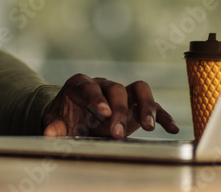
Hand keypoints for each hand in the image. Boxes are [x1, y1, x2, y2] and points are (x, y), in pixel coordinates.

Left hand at [43, 74, 178, 139]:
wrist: (74, 116)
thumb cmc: (65, 116)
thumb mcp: (56, 121)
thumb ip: (54, 128)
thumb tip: (49, 135)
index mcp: (81, 84)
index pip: (90, 86)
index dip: (96, 97)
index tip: (102, 112)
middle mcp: (103, 85)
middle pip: (116, 90)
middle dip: (119, 111)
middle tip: (117, 133)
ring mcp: (122, 94)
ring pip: (138, 90)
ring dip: (146, 106)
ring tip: (149, 127)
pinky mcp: (136, 106)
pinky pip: (152, 106)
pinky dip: (162, 116)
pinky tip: (171, 128)